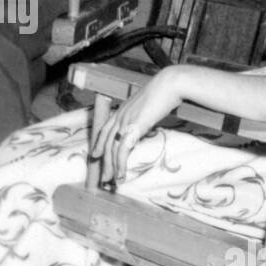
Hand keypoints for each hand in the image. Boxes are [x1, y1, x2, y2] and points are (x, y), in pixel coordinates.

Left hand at [90, 67, 183, 184]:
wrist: (169, 85)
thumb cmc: (164, 93)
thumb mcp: (149, 106)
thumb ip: (143, 116)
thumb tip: (144, 124)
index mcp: (122, 110)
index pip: (105, 129)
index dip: (99, 143)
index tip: (96, 154)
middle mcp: (120, 116)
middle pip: (106, 142)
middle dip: (104, 162)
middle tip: (104, 177)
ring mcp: (125, 121)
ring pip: (112, 149)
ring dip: (111, 167)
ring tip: (113, 181)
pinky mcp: (133, 128)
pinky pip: (122, 150)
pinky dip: (120, 164)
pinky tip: (122, 174)